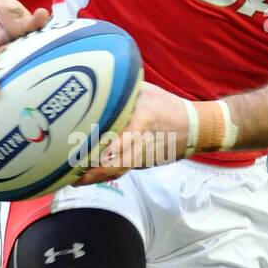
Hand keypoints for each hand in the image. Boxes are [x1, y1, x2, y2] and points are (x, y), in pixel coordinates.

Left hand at [73, 81, 190, 183]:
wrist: (194, 128)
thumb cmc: (167, 106)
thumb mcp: (147, 92)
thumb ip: (124, 92)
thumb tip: (97, 86)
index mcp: (144, 121)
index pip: (128, 136)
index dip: (114, 147)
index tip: (99, 155)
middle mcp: (143, 142)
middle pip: (119, 162)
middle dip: (96, 172)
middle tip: (73, 177)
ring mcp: (144, 156)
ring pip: (119, 170)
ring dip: (98, 177)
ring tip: (75, 180)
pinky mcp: (144, 163)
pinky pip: (122, 170)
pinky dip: (106, 174)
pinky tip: (89, 177)